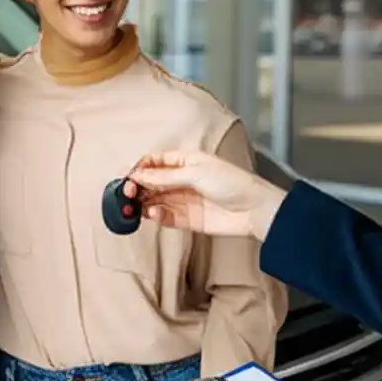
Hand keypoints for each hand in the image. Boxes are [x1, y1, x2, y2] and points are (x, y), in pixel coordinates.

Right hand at [123, 150, 286, 240]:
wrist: (254, 210)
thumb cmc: (232, 183)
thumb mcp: (196, 173)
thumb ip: (165, 176)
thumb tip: (139, 176)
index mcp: (186, 161)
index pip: (155, 161)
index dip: (140, 168)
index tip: (129, 177)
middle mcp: (182, 180)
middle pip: (152, 182)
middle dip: (138, 187)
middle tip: (127, 194)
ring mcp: (184, 200)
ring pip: (155, 200)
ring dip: (143, 203)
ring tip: (136, 206)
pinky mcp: (187, 219)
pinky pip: (165, 216)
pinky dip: (156, 216)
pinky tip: (153, 214)